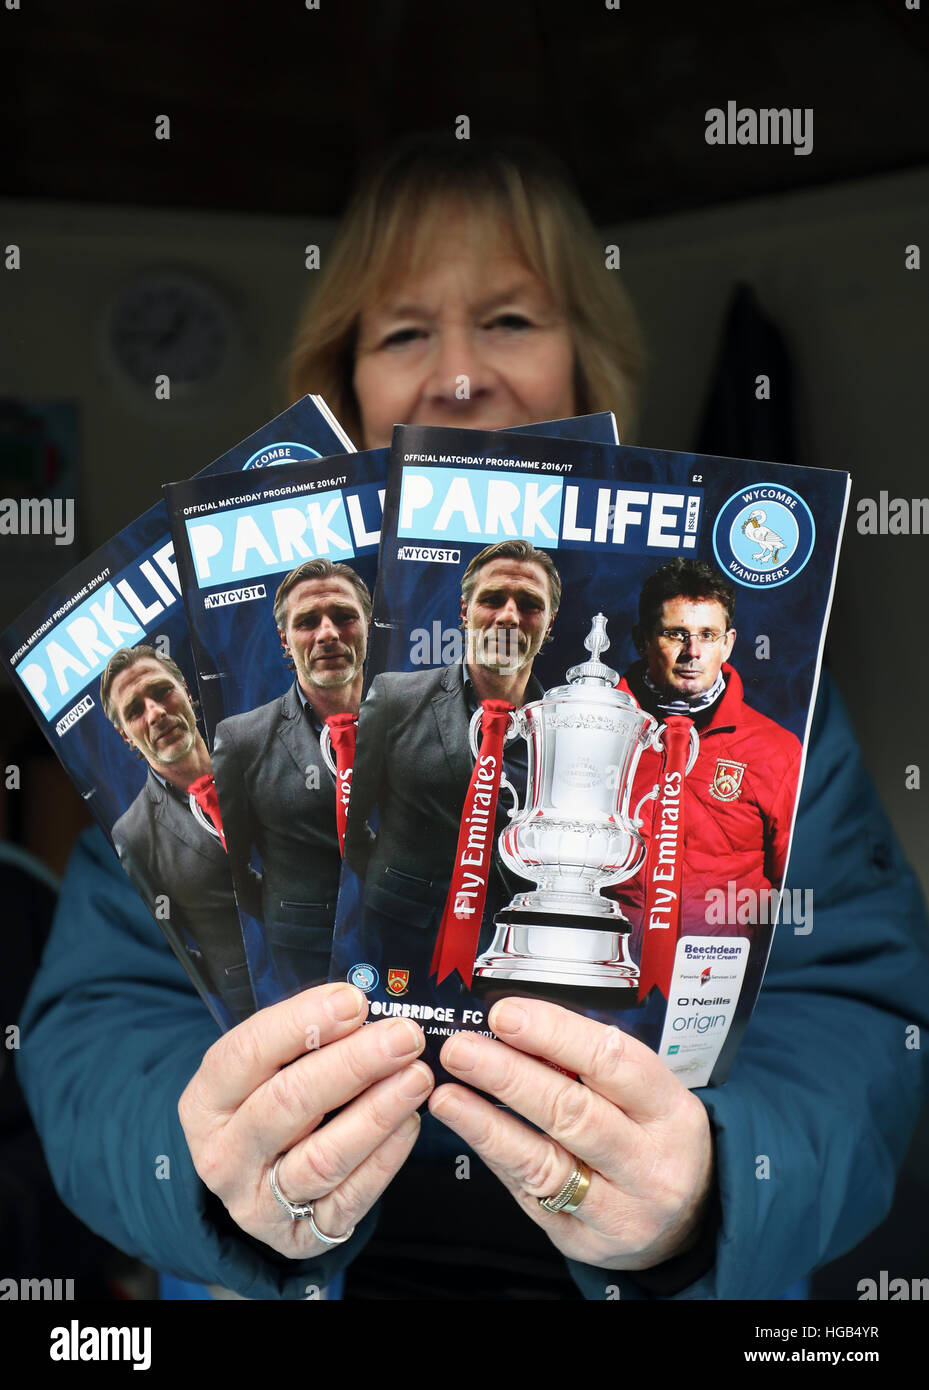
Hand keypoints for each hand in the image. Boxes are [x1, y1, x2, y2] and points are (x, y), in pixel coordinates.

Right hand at [179, 982, 432, 1257]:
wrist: (257, 1182)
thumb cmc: (269, 1101)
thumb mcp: (265, 1068)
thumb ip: (304, 1038)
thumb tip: (360, 1006)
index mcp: (206, 1101)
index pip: (246, 1053)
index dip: (301, 1023)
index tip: (353, 1001)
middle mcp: (224, 1155)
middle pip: (288, 1103)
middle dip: (353, 1064)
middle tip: (403, 1036)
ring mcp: (259, 1202)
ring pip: (323, 1158)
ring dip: (377, 1113)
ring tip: (416, 1077)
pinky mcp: (300, 1235)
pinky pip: (350, 1198)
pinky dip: (385, 1158)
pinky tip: (410, 1122)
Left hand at [428, 998, 712, 1270]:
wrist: (685, 1222)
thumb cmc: (652, 1138)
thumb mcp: (647, 1095)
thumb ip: (592, 1065)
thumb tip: (518, 1025)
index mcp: (669, 1109)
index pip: (612, 1062)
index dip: (554, 1033)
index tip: (505, 1015)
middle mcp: (650, 1163)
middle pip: (573, 1112)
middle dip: (509, 1076)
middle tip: (462, 1050)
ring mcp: (620, 1208)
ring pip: (545, 1160)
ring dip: (487, 1122)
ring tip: (448, 1095)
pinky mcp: (585, 1239)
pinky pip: (530, 1193)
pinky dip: (495, 1155)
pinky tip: (467, 1128)